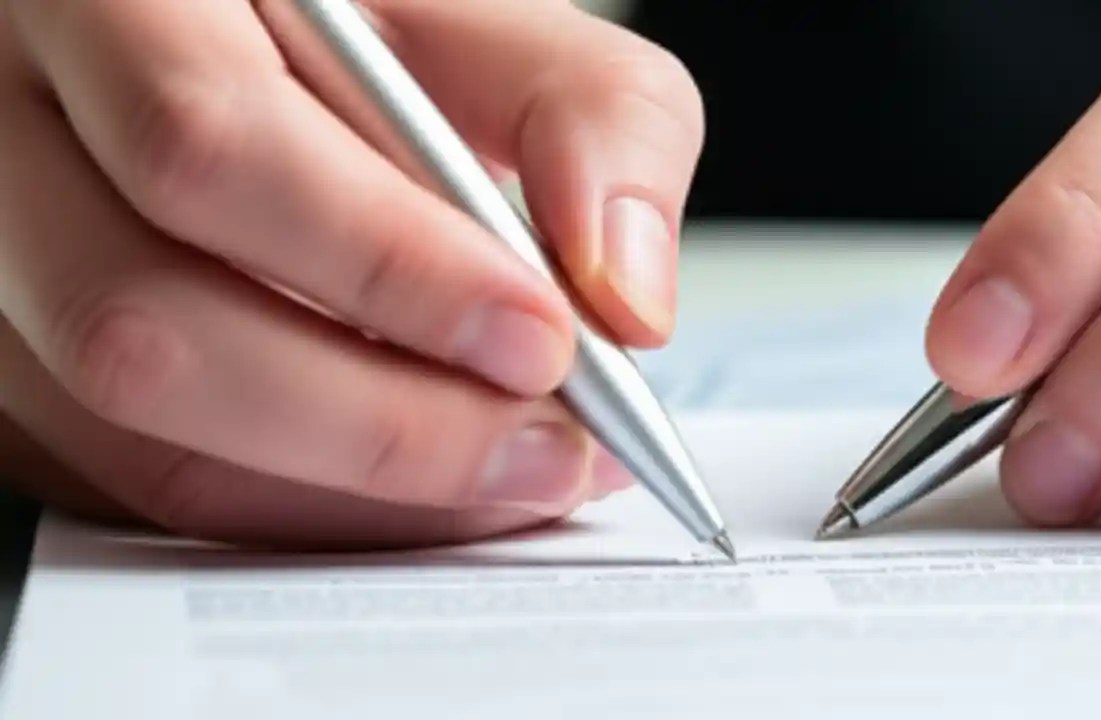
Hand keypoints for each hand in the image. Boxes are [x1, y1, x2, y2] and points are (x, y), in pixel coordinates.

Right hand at [0, 0, 702, 548]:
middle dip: (381, 423)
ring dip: (351, 490)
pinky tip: (415, 486)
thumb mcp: (486, 23)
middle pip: (144, 326)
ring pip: (133, 431)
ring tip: (511, 473)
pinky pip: (141, 481)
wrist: (253, 57)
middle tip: (550, 448)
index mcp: (116, 0)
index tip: (543, 341)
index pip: (210, 145)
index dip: (387, 268)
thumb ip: (588, 117)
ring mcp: (4, 267)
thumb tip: (624, 299)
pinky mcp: (22, 370)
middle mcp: (18, 135)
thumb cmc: (353, 35)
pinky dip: (300, 508)